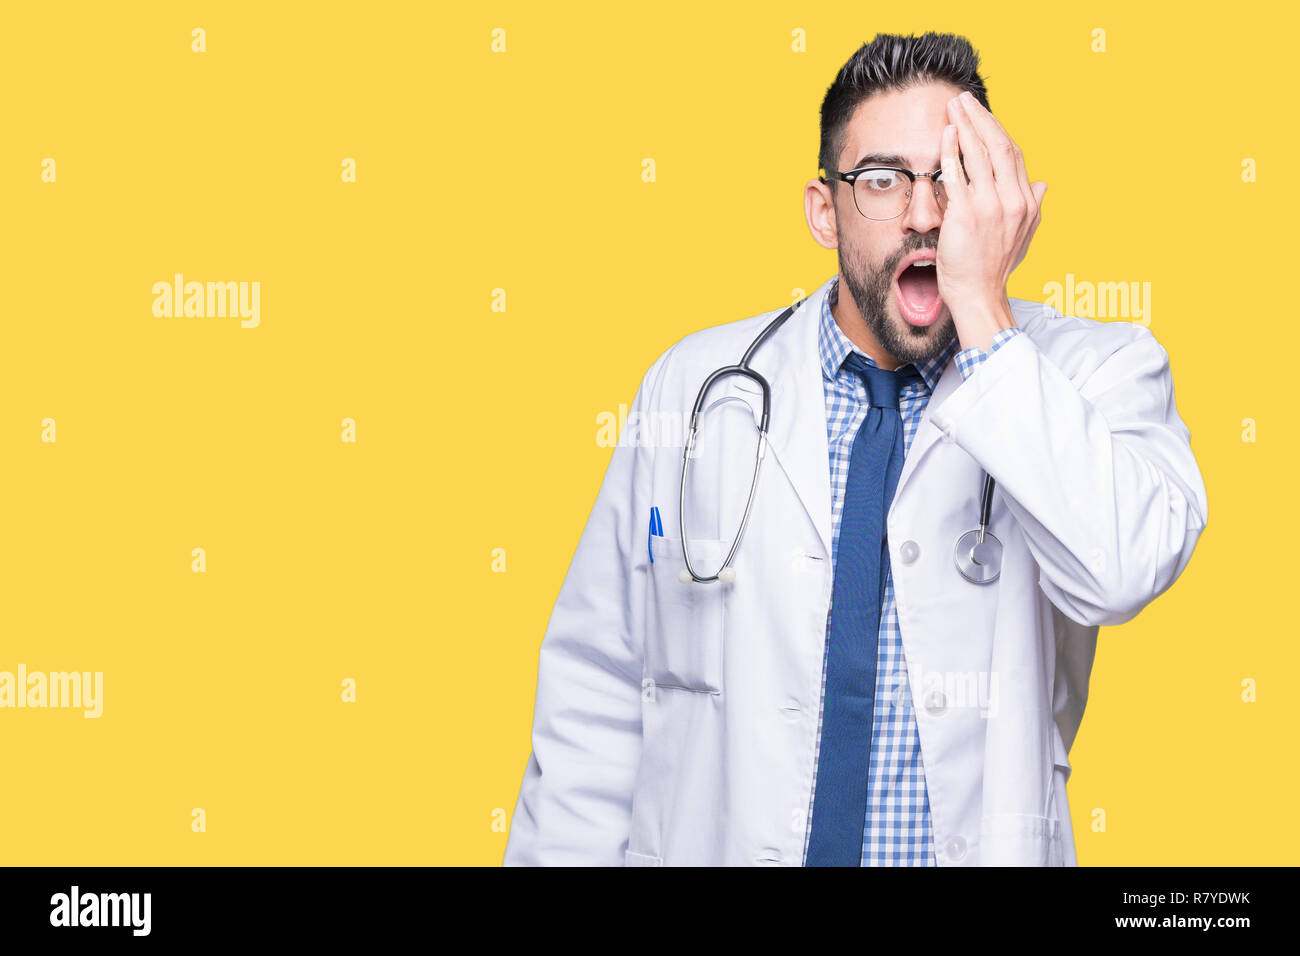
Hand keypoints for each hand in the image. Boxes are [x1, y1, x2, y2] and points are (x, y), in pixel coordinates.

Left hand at [936, 91, 1046, 314]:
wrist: (979, 295)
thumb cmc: (994, 268)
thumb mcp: (1023, 235)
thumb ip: (1034, 207)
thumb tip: (1044, 184)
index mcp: (1027, 202)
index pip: (1015, 156)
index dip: (997, 131)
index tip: (981, 115)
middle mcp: (1013, 201)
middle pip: (999, 146)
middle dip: (980, 119)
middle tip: (963, 100)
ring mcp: (991, 207)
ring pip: (979, 154)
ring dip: (964, 126)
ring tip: (952, 107)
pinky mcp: (966, 215)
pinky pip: (957, 174)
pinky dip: (951, 151)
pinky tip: (944, 134)